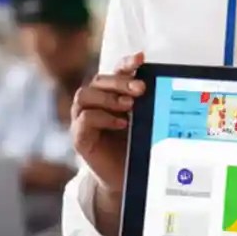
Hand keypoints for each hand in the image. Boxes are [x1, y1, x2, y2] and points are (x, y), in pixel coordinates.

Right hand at [70, 52, 144, 193]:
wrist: (125, 177)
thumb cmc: (134, 146)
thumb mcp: (143, 121)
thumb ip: (145, 103)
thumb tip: (157, 85)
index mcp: (111, 93)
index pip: (116, 71)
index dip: (126, 62)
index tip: (141, 58)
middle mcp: (94, 102)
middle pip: (99, 80)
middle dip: (120, 81)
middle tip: (141, 88)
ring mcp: (82, 118)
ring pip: (84, 94)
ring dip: (108, 97)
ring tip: (129, 106)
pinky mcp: (79, 136)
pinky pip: (84, 119)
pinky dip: (102, 118)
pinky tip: (120, 124)